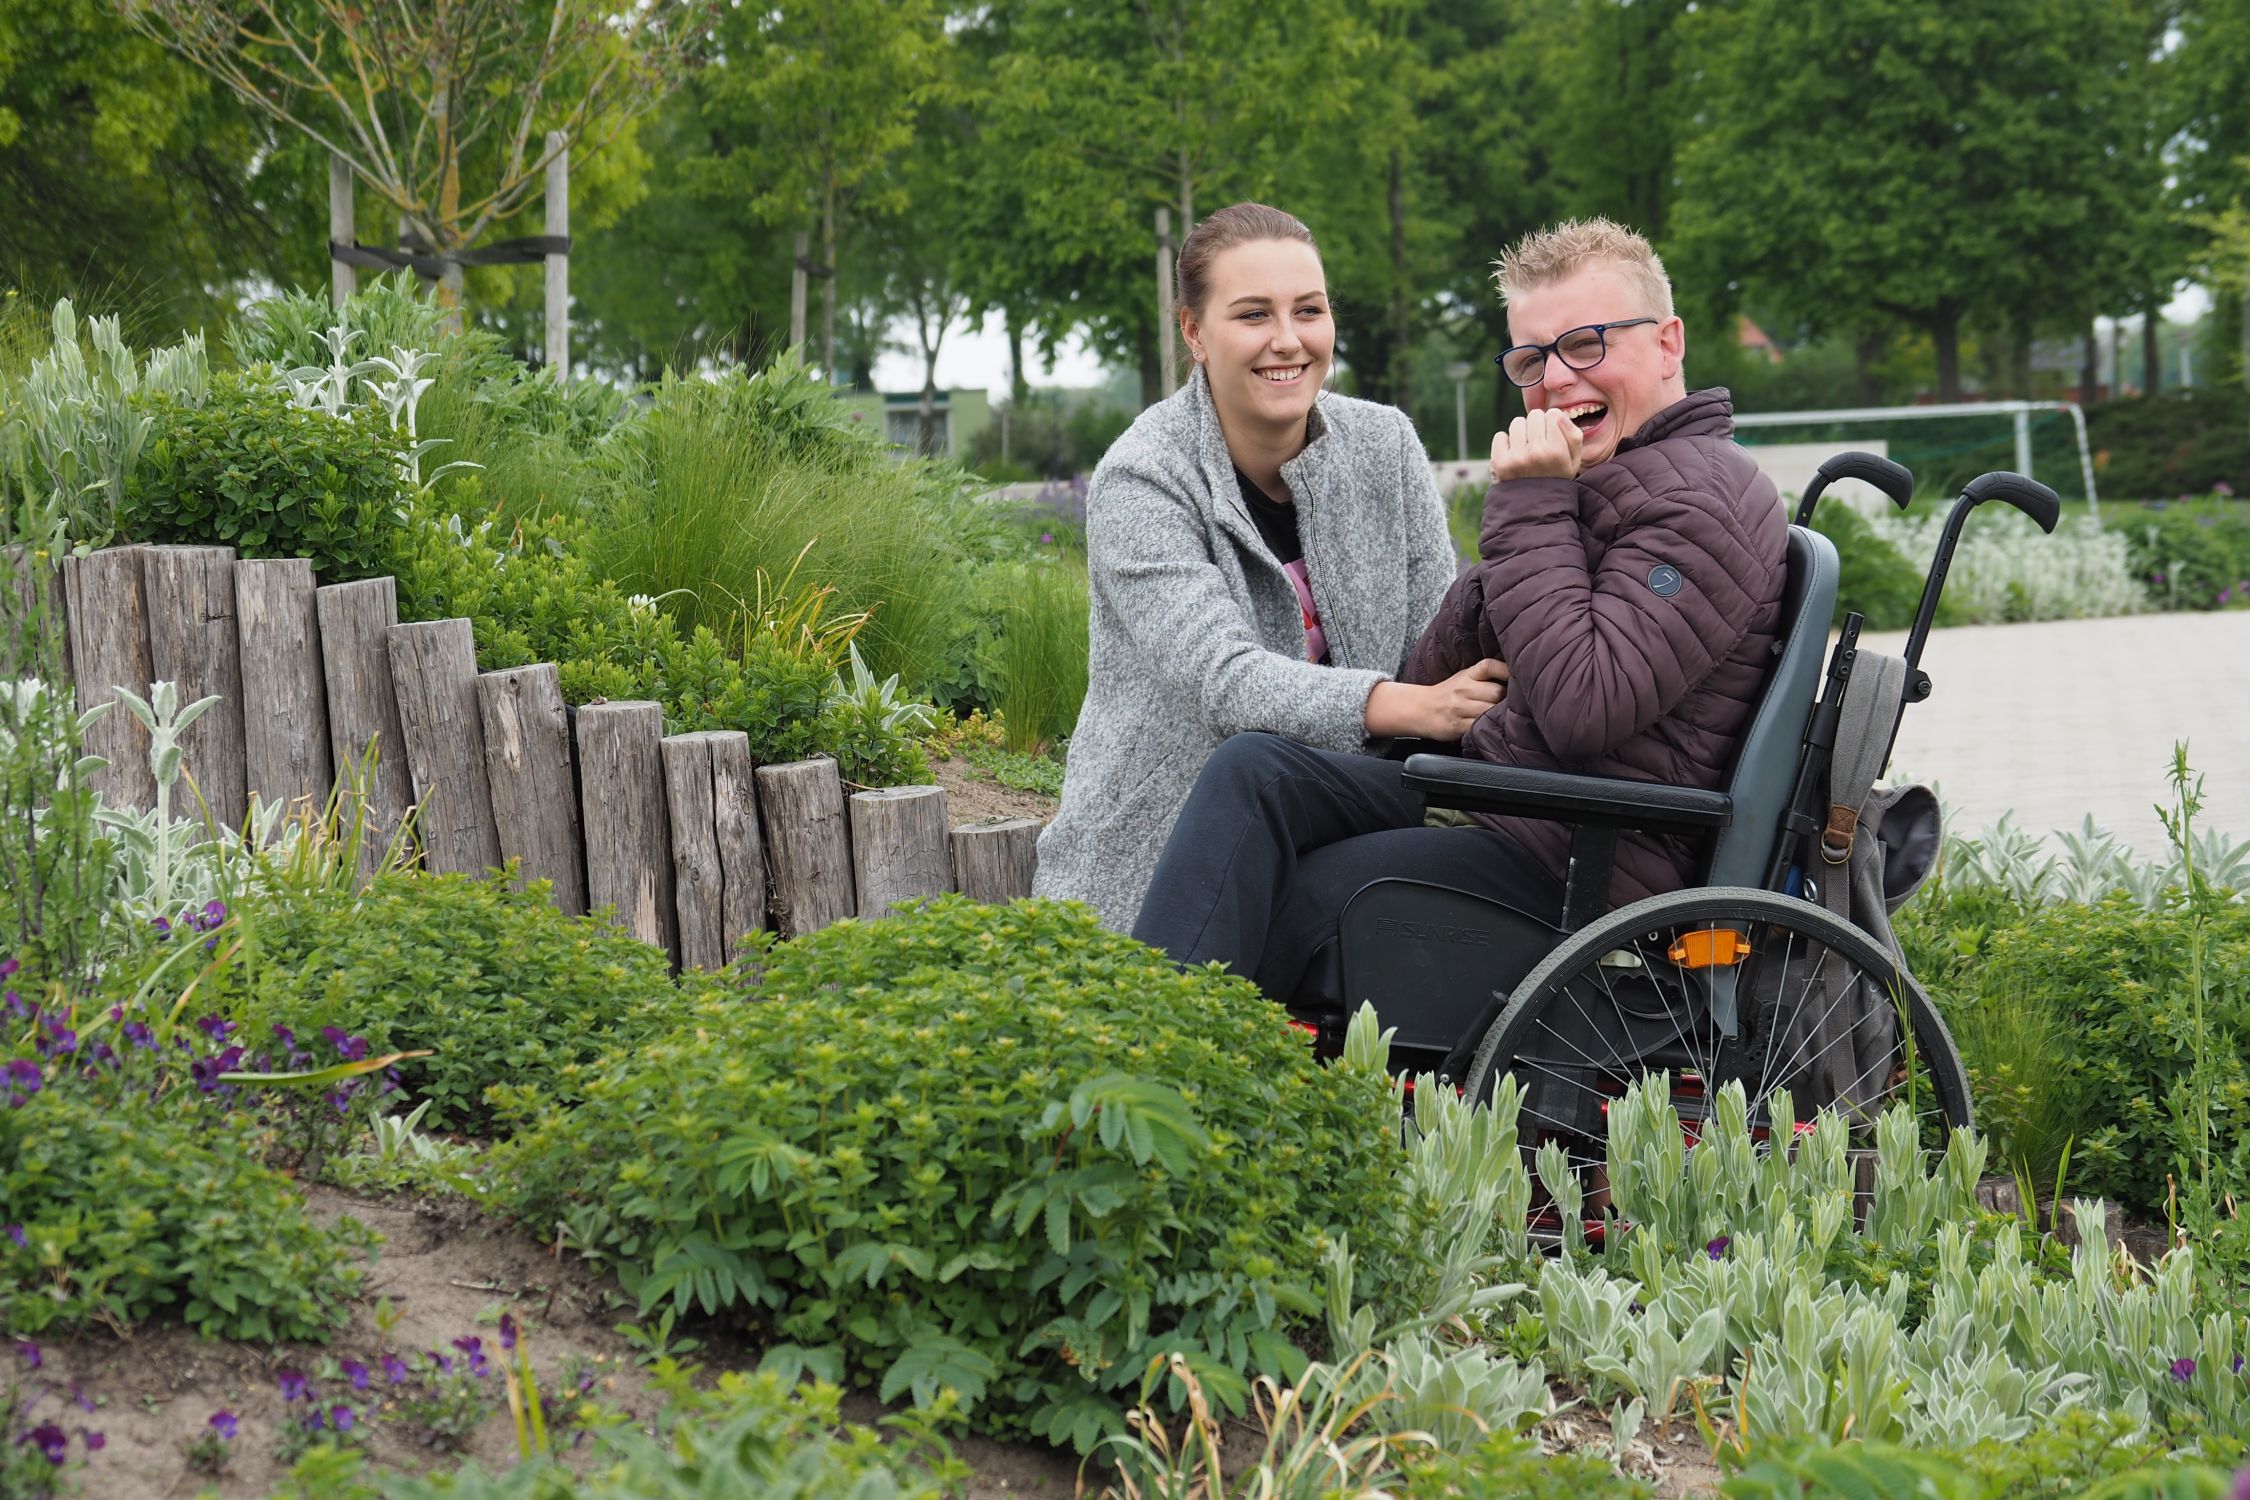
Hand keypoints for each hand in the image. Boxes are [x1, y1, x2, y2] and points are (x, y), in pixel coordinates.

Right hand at [1366, 658, 1508, 740]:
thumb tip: (1516, 679)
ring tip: (1504, 717)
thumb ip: (1485, 677)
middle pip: (1496, 692)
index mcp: (1467, 675)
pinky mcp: (1458, 726)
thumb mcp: (1464, 677)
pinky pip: (1480, 726)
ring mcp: (1460, 708)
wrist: (1420, 709)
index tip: (1518, 677)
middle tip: (1512, 704)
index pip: (1489, 666)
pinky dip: (1489, 727)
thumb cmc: (1448, 694)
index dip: (1506, 671)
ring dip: (1500, 715)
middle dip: (1506, 699)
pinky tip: (1492, 726)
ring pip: (1490, 710)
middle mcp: (1463, 689)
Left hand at [1489, 408, 1583, 482]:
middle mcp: (1537, 453)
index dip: (1553, 423)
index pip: (1553, 413)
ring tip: (1526, 449)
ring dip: (1521, 432)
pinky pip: (1500, 436)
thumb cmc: (1556, 477)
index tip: (1552, 436)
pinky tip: (1513, 456)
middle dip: (1537, 426)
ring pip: (1517, 422)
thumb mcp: (1574, 460)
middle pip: (1535, 415)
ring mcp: (1516, 458)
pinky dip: (1505, 443)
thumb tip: (1559, 415)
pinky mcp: (1499, 462)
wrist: (1534, 506)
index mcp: (1557, 451)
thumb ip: (1573, 435)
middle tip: (1538, 443)